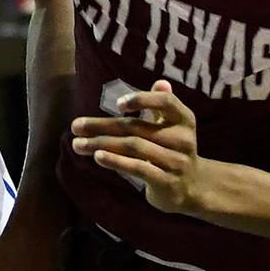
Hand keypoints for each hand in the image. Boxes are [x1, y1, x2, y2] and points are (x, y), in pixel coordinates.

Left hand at [71, 81, 206, 215]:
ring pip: (133, 147)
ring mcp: (175, 161)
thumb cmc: (174, 150)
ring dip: (102, 144)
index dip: (142, 99)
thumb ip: (162, 106)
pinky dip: (117, 161)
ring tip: (78, 144)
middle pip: (137, 127)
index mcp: (184, 119)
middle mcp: (182, 139)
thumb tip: (160, 82)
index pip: (166, 102)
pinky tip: (98, 157)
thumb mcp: (173, 126)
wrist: (194, 187)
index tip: (117, 104)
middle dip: (102, 126)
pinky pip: (138, 168)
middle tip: (76, 126)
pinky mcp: (166, 182)